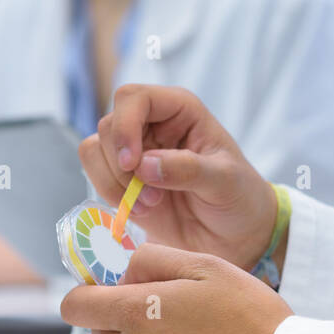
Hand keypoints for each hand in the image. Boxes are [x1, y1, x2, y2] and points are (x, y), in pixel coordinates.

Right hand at [80, 84, 276, 270]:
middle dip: (122, 165)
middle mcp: (153, 124)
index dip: (125, 126)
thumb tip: (144, 165)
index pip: (133, 97)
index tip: (132, 163)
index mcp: (180, 110)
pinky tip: (142, 209)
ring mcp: (136, 151)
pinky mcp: (123, 178)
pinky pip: (96, 176)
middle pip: (108, 126)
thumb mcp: (225, 181)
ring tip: (151, 203)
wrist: (234, 235)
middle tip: (153, 196)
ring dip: (114, 183)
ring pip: (94, 151)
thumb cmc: (239, 197)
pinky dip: (111, 195)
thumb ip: (188, 169)